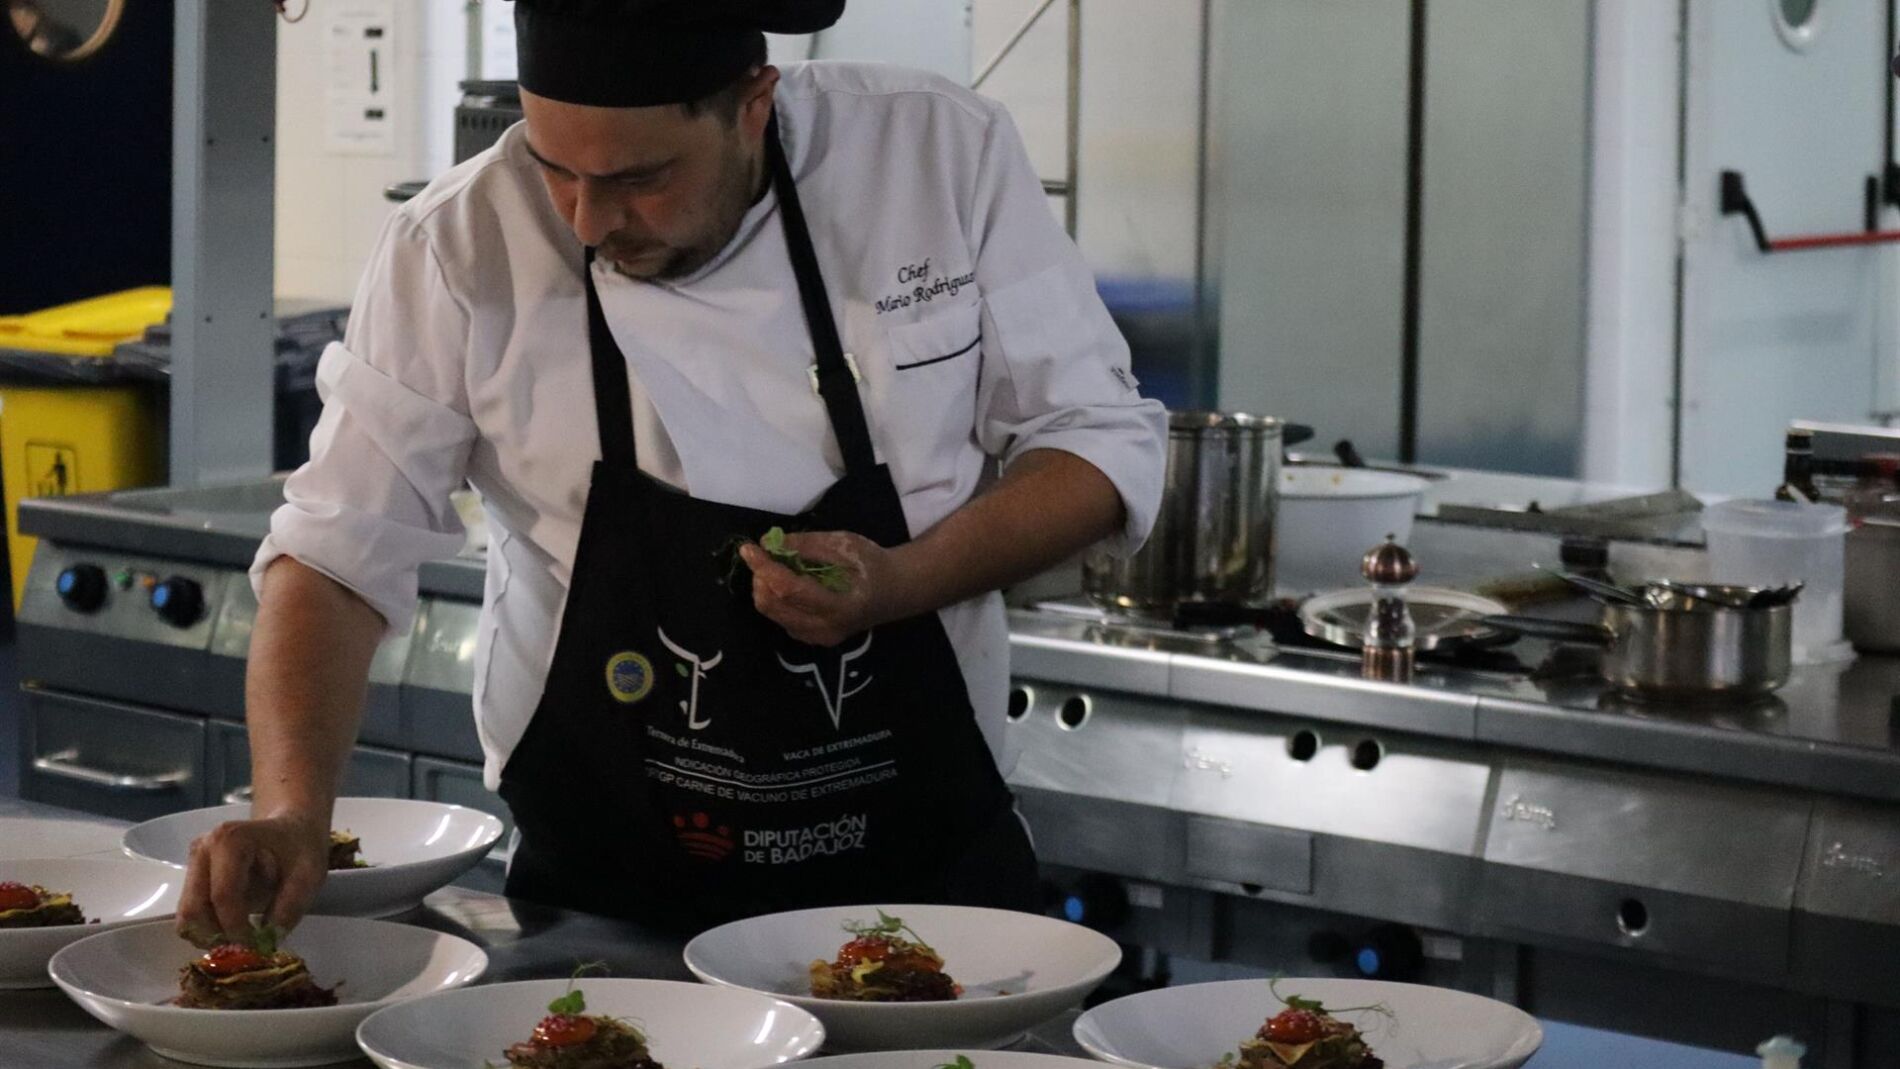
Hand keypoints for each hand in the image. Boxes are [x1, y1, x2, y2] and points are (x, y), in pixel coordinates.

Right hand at [176, 812, 330, 945]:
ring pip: (187, 916)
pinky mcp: (191, 876)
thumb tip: (267, 940)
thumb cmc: (300, 848)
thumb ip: (290, 906)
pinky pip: (190, 914)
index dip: (236, 927)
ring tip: (242, 935)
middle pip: (194, 909)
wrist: (290, 830)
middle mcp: (202, 849)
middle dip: (218, 935)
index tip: (255, 945)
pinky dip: (207, 929)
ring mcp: (193, 862)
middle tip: (246, 946)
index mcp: (230, 841)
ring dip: (211, 934)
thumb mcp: (309, 874)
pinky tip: (233, 927)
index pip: (223, 896)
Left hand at [739, 530, 909, 646]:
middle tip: (764, 556)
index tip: (749, 548)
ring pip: (773, 614)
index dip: (765, 568)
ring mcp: (818, 637)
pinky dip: (776, 599)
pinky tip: (787, 584)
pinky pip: (782, 619)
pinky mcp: (813, 639)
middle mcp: (825, 628)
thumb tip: (768, 544)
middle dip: (760, 578)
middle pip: (774, 606)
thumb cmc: (872, 563)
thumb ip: (806, 544)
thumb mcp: (844, 544)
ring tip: (775, 568)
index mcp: (839, 605)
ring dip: (765, 589)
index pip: (789, 590)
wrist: (894, 591)